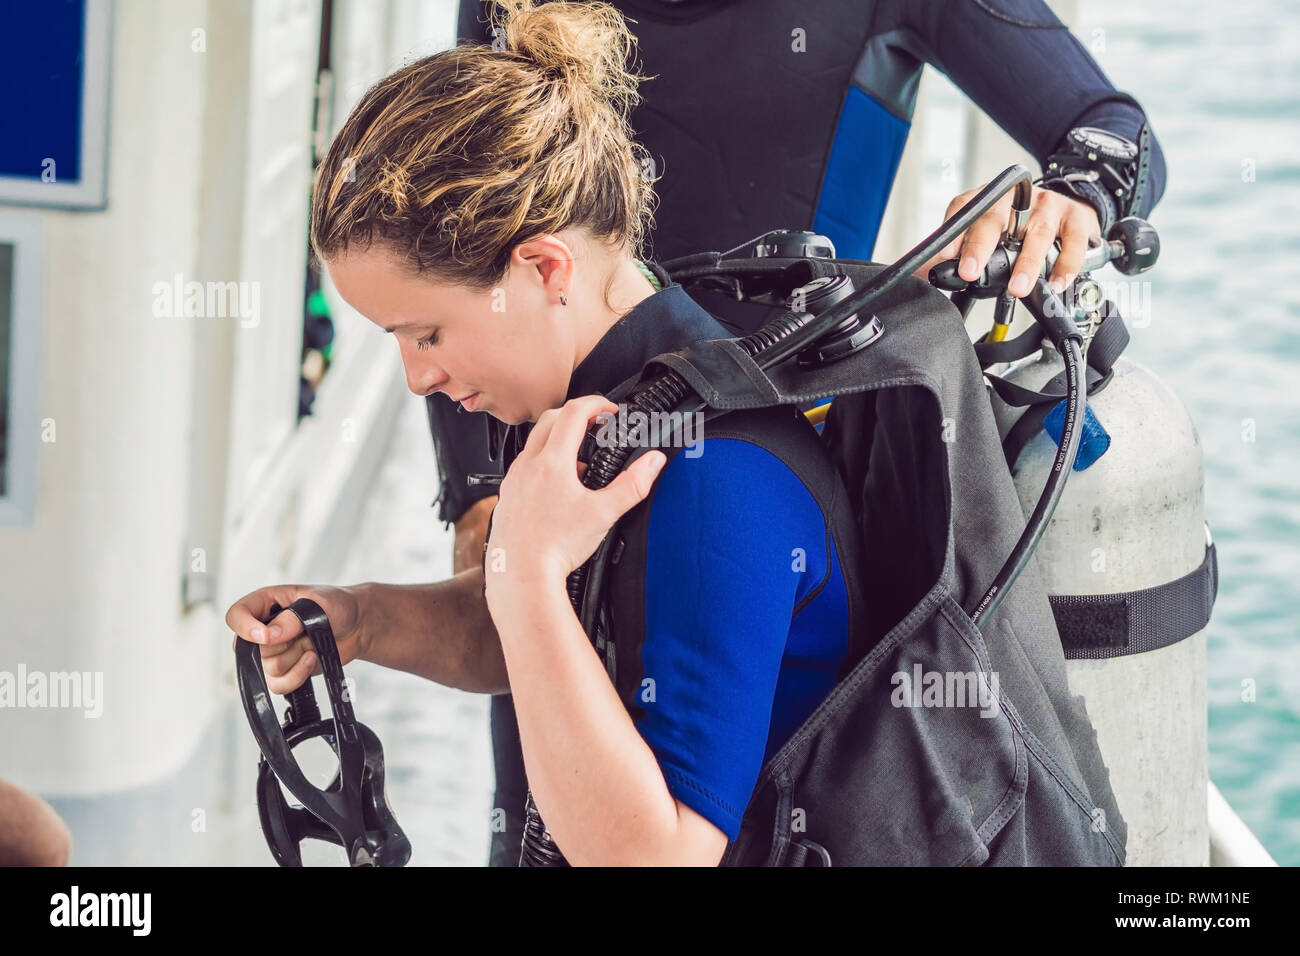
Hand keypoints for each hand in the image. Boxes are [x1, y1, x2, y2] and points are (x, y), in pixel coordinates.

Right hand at [226, 583, 366, 694]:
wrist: (358, 625)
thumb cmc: (337, 605)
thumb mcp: (318, 602)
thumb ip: (292, 618)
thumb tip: (269, 634)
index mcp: (266, 603)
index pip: (236, 615)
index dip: (245, 628)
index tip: (266, 635)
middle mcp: (264, 628)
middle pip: (252, 648)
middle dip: (282, 645)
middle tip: (305, 631)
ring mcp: (273, 652)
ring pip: (267, 668)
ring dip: (295, 659)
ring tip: (313, 643)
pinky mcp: (285, 670)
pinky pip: (278, 685)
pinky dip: (297, 676)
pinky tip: (312, 659)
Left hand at [483, 395, 666, 607]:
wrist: (520, 575)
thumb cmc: (554, 548)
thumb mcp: (604, 513)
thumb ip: (632, 484)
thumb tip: (653, 463)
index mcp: (552, 461)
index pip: (573, 412)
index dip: (596, 404)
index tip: (609, 410)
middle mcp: (528, 465)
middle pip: (550, 419)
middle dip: (575, 416)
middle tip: (595, 426)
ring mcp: (514, 480)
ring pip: (534, 443)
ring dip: (558, 441)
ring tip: (580, 464)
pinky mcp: (507, 496)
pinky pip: (524, 467)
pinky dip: (542, 464)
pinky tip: (557, 490)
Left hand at [917, 183, 1100, 297]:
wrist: (1067, 206)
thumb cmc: (1019, 223)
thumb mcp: (986, 230)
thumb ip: (957, 251)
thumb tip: (924, 275)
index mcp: (989, 199)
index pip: (964, 207)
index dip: (953, 230)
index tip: (944, 254)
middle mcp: (1017, 198)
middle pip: (995, 217)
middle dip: (980, 245)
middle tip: (970, 272)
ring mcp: (1048, 205)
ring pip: (1038, 231)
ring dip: (1027, 263)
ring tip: (1017, 288)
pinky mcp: (1075, 218)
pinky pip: (1073, 242)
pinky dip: (1065, 265)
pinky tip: (1056, 283)